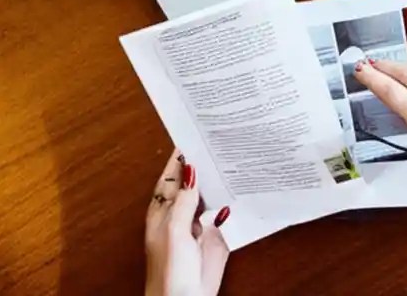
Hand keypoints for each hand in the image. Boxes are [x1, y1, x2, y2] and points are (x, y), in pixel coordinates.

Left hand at [144, 149, 229, 295]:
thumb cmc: (169, 272)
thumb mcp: (174, 231)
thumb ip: (183, 201)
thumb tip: (190, 170)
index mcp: (163, 211)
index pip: (172, 175)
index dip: (182, 156)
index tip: (196, 134)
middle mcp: (181, 215)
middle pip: (193, 182)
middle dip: (205, 164)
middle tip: (222, 141)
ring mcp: (198, 226)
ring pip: (210, 195)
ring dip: (221, 181)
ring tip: (236, 158)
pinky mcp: (216, 238)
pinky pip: (226, 213)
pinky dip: (234, 201)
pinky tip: (243, 190)